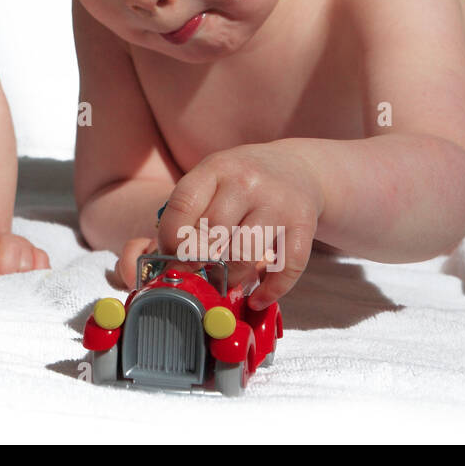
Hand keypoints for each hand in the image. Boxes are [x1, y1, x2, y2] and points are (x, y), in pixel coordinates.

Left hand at [152, 143, 323, 309]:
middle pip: (212, 236)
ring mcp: (278, 203)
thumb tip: (161, 263)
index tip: (170, 257)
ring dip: (230, 278)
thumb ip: (188, 213)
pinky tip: (257, 297)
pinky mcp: (303, 224)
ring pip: (244, 255)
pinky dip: (270, 290)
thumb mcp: (211, 180)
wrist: (297, 168)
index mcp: (216, 169)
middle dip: (198, 263)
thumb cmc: (241, 183)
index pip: (183, 206)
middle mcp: (247, 183)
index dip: (170, 240)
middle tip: (194, 275)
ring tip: (223, 283)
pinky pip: (286, 267)